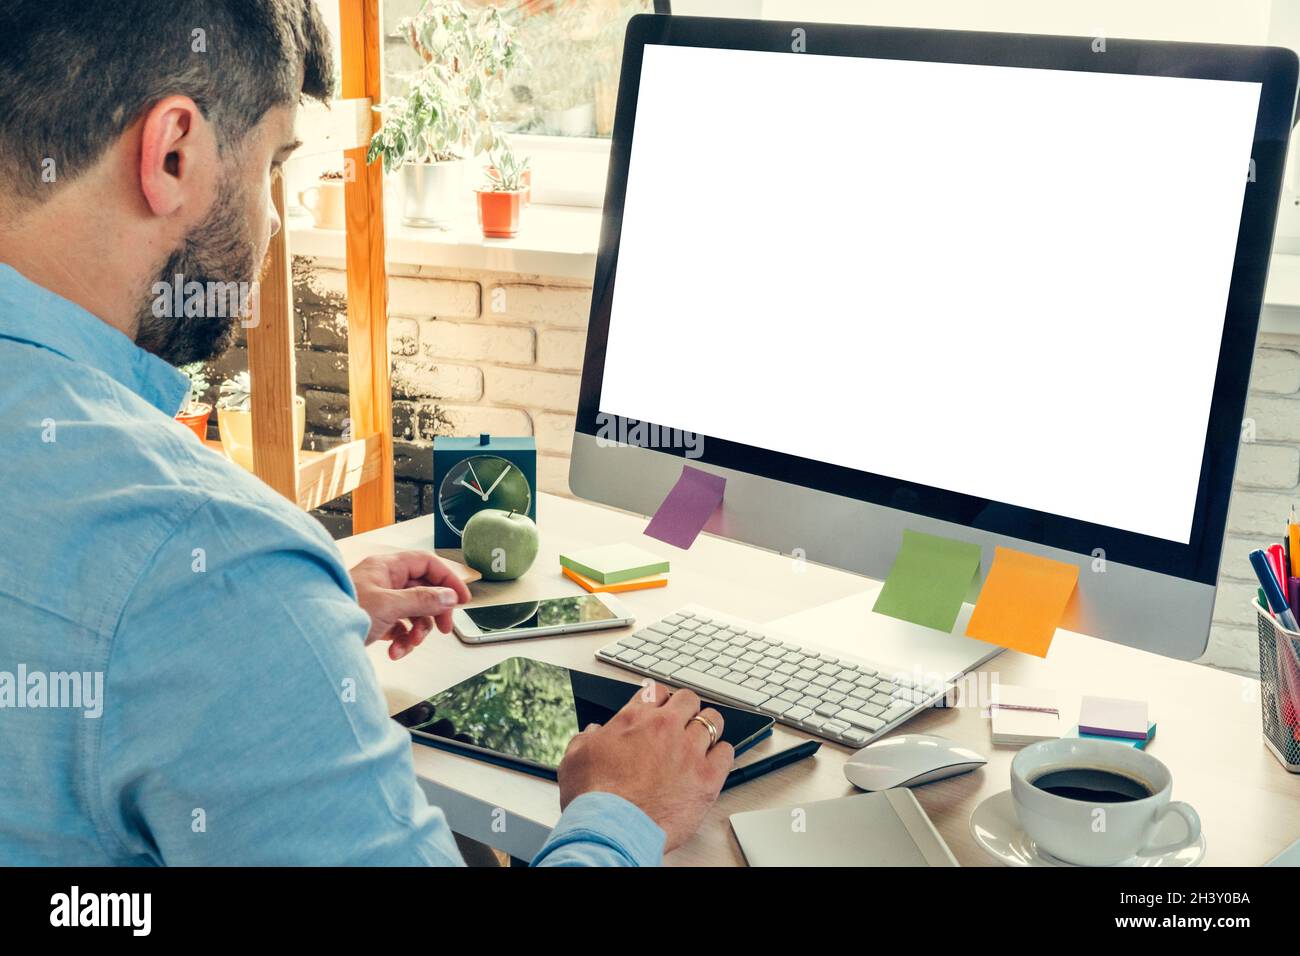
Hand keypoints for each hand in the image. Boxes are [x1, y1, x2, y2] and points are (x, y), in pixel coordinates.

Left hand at [348, 551, 471, 660]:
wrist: (312, 636)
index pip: (428, 564)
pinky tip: (394, 650)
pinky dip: (402, 640)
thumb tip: (448, 596)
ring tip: (407, 645)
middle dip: (434, 612)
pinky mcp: (375, 619)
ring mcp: (380, 600)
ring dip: (416, 631)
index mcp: (387, 566)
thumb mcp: (388, 605)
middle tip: (445, 629)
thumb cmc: (340, 610)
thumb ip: (422, 600)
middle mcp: (385, 580)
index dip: (448, 579)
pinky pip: (400, 627)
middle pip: (424, 590)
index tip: (462, 598)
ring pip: (414, 612)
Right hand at [557, 682, 733, 851]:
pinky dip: (721, 754)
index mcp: (634, 719)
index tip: (662, 709)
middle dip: (686, 709)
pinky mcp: (707, 777)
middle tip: (683, 722)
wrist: (611, 829)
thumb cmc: (593, 799)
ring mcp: (689, 751)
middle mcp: (665, 728)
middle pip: (689, 700)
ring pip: (712, 721)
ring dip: (707, 728)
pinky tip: (714, 762)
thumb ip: (587, 738)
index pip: (657, 691)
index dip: (660, 699)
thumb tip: (594, 733)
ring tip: (702, 740)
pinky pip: (726, 752)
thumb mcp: (575, 757)